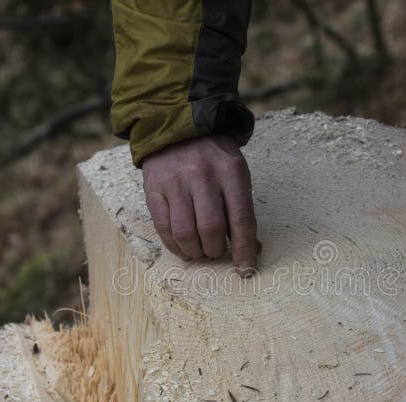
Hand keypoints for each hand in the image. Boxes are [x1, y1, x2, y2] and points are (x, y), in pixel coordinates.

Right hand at [142, 134, 259, 275]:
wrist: (179, 127)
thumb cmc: (214, 158)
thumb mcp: (236, 173)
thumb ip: (241, 209)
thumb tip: (251, 249)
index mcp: (231, 171)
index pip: (240, 219)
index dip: (244, 249)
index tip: (246, 269)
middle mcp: (202, 176)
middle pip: (211, 229)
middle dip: (215, 250)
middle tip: (216, 251)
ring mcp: (175, 182)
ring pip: (185, 233)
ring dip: (195, 251)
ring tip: (199, 250)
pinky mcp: (154, 189)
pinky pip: (164, 227)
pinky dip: (175, 245)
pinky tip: (183, 247)